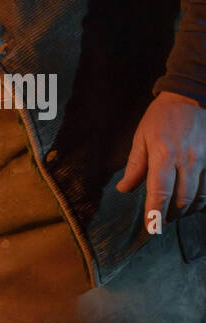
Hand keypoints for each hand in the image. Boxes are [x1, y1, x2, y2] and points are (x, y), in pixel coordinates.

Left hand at [116, 91, 205, 221]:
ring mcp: (204, 159)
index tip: (151, 228)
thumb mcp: (141, 137)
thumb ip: (134, 166)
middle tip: (162, 219)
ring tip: (177, 211)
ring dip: (188, 209)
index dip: (155, 213)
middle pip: (183, 199)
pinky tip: (194, 199)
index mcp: (164, 155)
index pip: (159, 192)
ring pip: (200, 196)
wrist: (192, 95)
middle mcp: (187, 160)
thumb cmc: (162, 116)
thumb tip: (124, 189)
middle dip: (172, 214)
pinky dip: (202, 198)